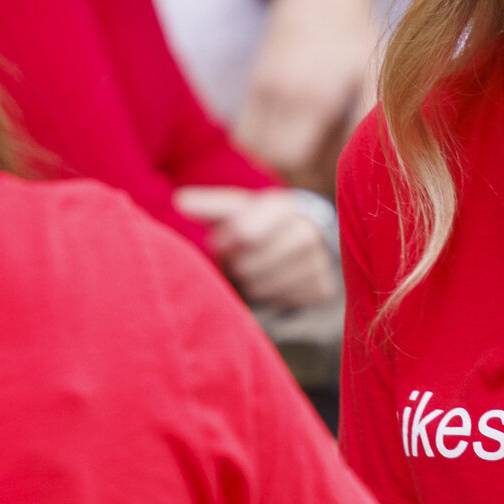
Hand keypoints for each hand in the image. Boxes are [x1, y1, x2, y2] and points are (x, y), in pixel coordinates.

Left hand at [176, 188, 337, 309]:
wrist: (303, 232)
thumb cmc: (257, 220)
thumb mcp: (235, 207)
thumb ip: (209, 205)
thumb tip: (180, 201)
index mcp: (283, 207)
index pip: (243, 234)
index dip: (224, 243)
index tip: (220, 242)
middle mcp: (307, 233)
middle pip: (248, 266)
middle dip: (234, 265)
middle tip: (235, 259)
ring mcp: (319, 262)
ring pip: (263, 288)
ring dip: (249, 283)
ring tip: (251, 269)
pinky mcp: (323, 288)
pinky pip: (283, 303)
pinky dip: (270, 296)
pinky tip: (271, 281)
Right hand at [239, 0, 380, 182]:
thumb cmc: (357, 33)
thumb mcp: (377, 72)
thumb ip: (373, 118)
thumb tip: (384, 164)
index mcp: (314, 96)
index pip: (300, 163)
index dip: (320, 179)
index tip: (342, 179)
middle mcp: (279, 95)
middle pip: (274, 163)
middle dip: (299, 177)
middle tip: (326, 174)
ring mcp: (259, 88)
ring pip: (254, 152)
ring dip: (278, 165)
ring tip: (309, 160)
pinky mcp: (251, 84)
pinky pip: (245, 134)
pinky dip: (264, 147)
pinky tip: (292, 140)